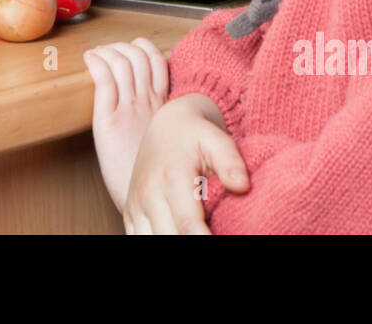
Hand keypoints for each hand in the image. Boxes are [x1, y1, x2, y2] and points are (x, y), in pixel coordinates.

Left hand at [84, 38, 168, 212]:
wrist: (149, 197)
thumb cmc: (153, 172)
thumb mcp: (163, 138)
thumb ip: (159, 118)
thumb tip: (151, 107)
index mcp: (162, 106)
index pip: (158, 60)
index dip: (144, 47)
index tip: (132, 48)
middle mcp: (147, 102)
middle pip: (138, 56)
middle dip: (121, 46)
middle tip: (109, 50)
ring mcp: (128, 109)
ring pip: (121, 63)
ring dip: (107, 51)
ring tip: (97, 54)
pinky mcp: (108, 121)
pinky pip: (105, 80)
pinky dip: (97, 63)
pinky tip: (89, 60)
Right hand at [123, 94, 248, 234]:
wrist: (165, 128)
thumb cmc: (195, 136)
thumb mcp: (216, 139)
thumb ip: (230, 161)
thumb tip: (242, 185)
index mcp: (172, 177)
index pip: (188, 225)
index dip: (205, 240)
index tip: (227, 241)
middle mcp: (148, 193)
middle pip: (169, 238)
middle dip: (191, 243)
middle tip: (216, 233)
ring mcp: (135, 205)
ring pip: (149, 242)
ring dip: (173, 242)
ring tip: (197, 232)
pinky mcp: (129, 213)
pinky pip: (136, 239)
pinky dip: (155, 242)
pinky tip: (177, 233)